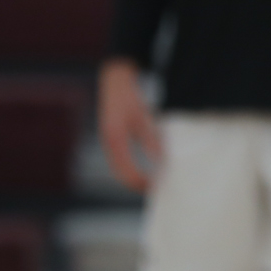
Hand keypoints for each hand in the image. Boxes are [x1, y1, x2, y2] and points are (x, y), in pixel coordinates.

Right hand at [98, 57, 162, 191]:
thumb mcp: (143, 116)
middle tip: (157, 191)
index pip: (126, 171)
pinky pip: (121, 160)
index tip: (157, 187)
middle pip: (121, 174)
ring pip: (120, 168)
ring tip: (154, 184)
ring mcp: (109, 141)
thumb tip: (161, 160)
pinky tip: (148, 169)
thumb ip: (151, 138)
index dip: (141, 183)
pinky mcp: (112, 139)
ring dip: (135, 178)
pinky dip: (132, 168)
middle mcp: (109, 143)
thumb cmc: (129, 95)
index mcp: (115, 138)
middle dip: (138, 185)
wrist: (114, 79)